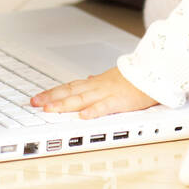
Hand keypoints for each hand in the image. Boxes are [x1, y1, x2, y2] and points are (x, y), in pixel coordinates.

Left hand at [31, 66, 158, 118]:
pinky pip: (105, 106)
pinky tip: (83, 117)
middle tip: (34, 104)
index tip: (38, 98)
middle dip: (51, 98)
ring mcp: (108, 93)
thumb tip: (86, 80)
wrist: (155, 71)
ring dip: (64, 104)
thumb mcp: (113, 77)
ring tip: (49, 110)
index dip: (53, 92)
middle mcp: (98, 87)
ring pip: (82, 99)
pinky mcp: (120, 101)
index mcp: (96, 83)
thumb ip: (98, 81)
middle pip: (70, 92)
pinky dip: (94, 111)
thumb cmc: (136, 77)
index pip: (70, 87)